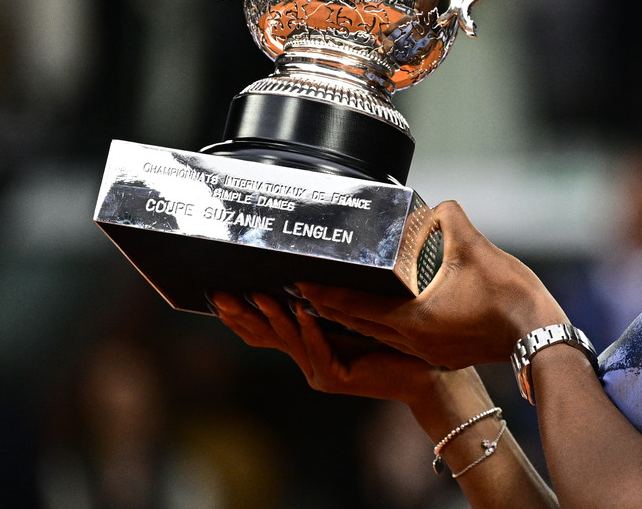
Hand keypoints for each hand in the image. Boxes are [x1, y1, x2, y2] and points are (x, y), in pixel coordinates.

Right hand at [210, 291, 441, 404]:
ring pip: (289, 340)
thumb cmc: (394, 337)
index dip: (238, 315)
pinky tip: (302, 310)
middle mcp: (307, 360)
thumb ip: (330, 298)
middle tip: (221, 294)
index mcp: (307, 345)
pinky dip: (309, 330)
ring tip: (259, 295)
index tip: (217, 294)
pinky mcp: (336, 379)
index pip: (263, 331)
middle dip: (242, 315)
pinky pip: (318, 350)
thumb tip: (310, 262)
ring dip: (274, 316)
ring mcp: (319, 372)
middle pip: (265, 337)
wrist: (424, 371)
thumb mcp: (352, 312)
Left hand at [295, 201, 567, 369]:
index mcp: (411, 319)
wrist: (540, 336)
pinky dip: (383, 323)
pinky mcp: (443, 352)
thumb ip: (448, 219)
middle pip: (359, 324)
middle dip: (332, 305)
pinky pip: (400, 338)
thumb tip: (436, 206)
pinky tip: (386, 309)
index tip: (301, 281)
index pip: (354, 306)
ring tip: (336, 297)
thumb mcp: (475, 246)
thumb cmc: (509, 296)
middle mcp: (413, 342)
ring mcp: (428, 351)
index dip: (325, 292)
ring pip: (379, 334)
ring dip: (356, 316)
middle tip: (308, 286)